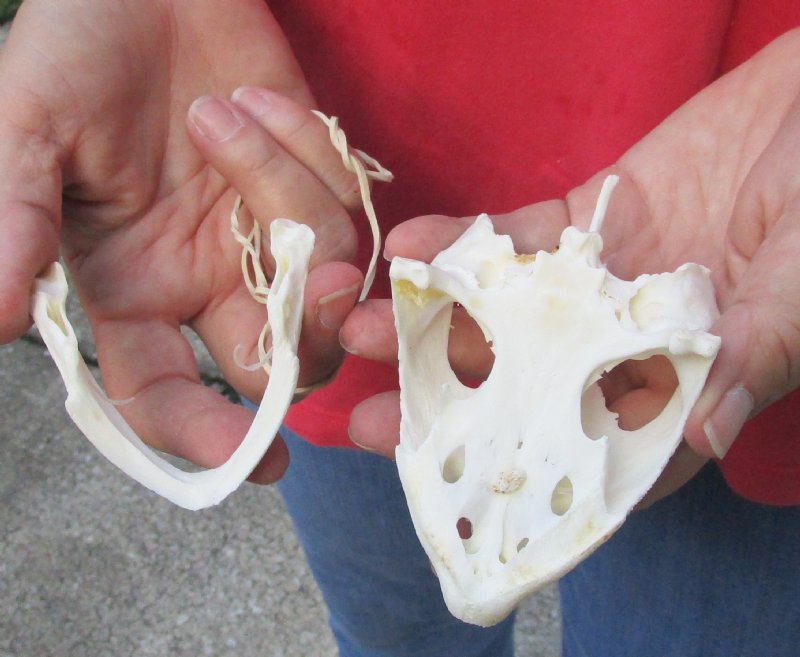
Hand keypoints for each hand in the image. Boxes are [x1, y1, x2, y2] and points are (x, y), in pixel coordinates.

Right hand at [0, 0, 361, 481]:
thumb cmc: (75, 52)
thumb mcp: (25, 129)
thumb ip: (11, 222)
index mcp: (130, 293)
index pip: (167, 394)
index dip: (205, 437)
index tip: (257, 462)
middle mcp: (205, 283)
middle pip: (278, 362)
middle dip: (303, 337)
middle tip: (313, 283)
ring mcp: (268, 240)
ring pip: (322, 276)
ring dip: (282, 190)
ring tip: (220, 111)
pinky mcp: (315, 193)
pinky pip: (348, 209)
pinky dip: (311, 154)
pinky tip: (258, 102)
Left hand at [342, 29, 799, 503]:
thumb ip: (760, 346)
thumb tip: (707, 431)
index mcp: (689, 379)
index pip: (602, 449)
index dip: (530, 476)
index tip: (457, 491)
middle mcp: (631, 342)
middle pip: (530, 391)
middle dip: (451, 407)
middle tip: (375, 424)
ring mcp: (600, 283)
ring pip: (508, 318)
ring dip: (435, 326)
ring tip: (361, 336)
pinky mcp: (586, 220)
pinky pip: (516, 237)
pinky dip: (462, 244)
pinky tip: (408, 253)